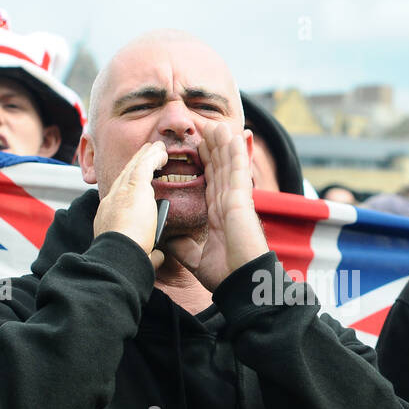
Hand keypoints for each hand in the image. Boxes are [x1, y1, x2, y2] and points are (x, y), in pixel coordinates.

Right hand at [93, 140, 168, 269]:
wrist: (118, 256)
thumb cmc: (128, 261)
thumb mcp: (139, 254)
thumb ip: (148, 252)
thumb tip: (157, 255)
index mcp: (108, 219)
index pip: (119, 199)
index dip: (127, 188)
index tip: (136, 184)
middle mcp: (110, 202)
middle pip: (123, 177)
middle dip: (134, 165)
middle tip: (143, 155)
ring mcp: (120, 193)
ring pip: (133, 167)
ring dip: (145, 156)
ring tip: (154, 149)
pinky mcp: (133, 187)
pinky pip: (144, 165)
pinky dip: (153, 157)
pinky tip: (161, 152)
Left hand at [163, 122, 267, 290]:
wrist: (240, 283)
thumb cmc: (225, 274)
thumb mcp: (195, 258)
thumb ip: (182, 246)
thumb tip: (167, 239)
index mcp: (218, 214)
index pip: (210, 182)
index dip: (204, 164)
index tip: (197, 148)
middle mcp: (228, 203)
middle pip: (219, 168)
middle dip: (213, 148)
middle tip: (206, 127)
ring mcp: (236, 200)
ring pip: (228, 165)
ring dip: (224, 144)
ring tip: (217, 125)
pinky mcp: (241, 201)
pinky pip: (238, 171)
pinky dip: (237, 153)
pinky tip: (235, 136)